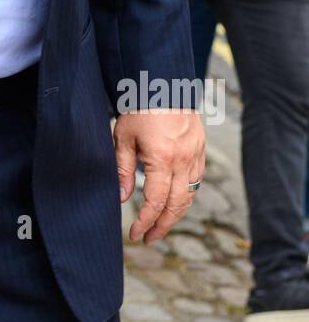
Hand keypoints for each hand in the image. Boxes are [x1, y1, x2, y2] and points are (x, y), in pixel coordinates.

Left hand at [113, 107, 205, 243]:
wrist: (163, 82)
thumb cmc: (139, 107)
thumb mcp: (123, 137)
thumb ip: (122, 169)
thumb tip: (121, 198)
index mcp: (162, 158)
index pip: (155, 201)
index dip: (145, 221)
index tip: (135, 234)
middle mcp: (183, 160)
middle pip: (177, 205)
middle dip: (162, 226)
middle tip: (148, 239)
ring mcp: (195, 155)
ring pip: (189, 195)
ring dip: (175, 214)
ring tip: (160, 226)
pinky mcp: (200, 149)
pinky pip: (196, 181)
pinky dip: (186, 196)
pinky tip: (174, 202)